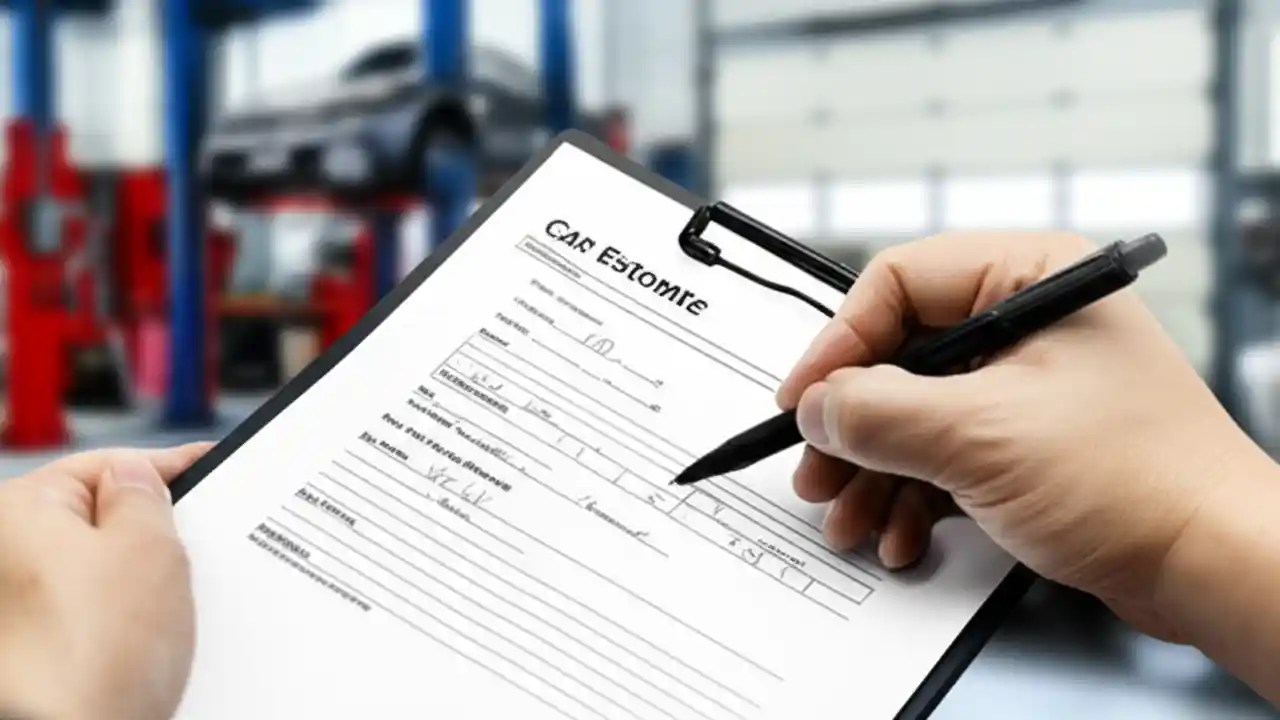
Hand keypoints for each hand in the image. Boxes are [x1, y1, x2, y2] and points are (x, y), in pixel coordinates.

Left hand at [0, 444, 210, 719]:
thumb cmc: (97, 658)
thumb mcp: (148, 547)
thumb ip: (144, 494)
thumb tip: (134, 476)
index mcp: (15, 513)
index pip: (104, 467)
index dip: (166, 466)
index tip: (207, 465)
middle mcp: (3, 558)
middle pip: (96, 518)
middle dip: (151, 532)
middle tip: (195, 548)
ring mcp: (15, 609)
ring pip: (97, 568)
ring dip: (139, 581)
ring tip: (168, 609)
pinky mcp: (31, 650)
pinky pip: (90, 612)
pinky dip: (123, 618)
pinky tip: (149, 640)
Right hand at [777, 232, 1273, 641]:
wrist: (1211, 563)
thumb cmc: (1141, 480)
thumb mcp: (981, 438)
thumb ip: (880, 415)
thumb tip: (817, 405)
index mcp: (1031, 277)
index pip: (900, 282)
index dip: (839, 342)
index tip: (803, 398)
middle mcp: (1027, 320)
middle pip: (900, 354)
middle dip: (854, 425)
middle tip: (819, 468)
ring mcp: (1026, 382)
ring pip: (916, 411)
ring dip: (875, 471)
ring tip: (852, 517)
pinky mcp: (1026, 437)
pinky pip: (944, 450)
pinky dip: (913, 492)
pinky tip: (900, 531)